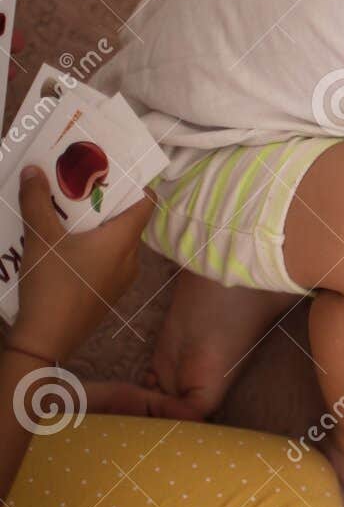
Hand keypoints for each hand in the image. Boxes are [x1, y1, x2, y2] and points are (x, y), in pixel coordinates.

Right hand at [7, 167, 153, 362]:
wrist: (47, 339)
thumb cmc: (51, 285)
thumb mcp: (40, 239)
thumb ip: (37, 201)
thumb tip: (34, 170)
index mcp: (124, 241)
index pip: (146, 202)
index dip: (133, 182)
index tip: (111, 166)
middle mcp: (130, 258)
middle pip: (125, 219)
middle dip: (102, 199)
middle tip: (77, 180)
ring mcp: (121, 278)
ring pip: (112, 239)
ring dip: (91, 222)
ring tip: (64, 206)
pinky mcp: (106, 291)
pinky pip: (104, 258)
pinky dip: (88, 244)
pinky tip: (61, 240)